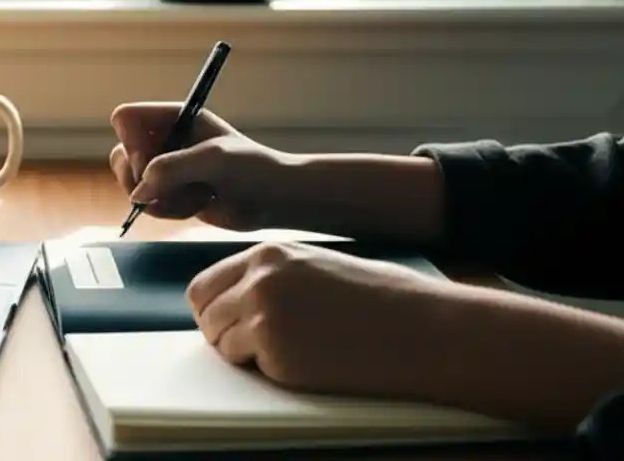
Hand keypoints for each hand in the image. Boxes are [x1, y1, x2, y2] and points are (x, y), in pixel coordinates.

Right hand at [109, 103, 446, 242]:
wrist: (274, 199)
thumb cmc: (252, 168)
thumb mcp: (213, 160)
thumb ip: (171, 169)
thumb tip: (139, 193)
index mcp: (174, 117)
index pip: (125, 118)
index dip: (131, 141)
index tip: (152, 161)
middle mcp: (165, 139)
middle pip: (121, 154)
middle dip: (141, 178)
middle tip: (170, 186)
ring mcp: (166, 168)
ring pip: (131, 184)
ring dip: (160, 198)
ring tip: (194, 196)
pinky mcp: (171, 193)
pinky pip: (149, 205)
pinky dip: (169, 210)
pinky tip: (198, 205)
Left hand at [186, 241, 450, 398]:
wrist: (420, 328)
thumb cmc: (379, 301)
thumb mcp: (314, 268)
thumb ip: (271, 277)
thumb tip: (233, 298)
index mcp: (268, 254)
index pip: (206, 284)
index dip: (213, 309)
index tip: (229, 323)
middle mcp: (259, 279)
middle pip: (204, 312)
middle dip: (220, 331)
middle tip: (251, 345)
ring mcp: (264, 314)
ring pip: (219, 342)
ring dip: (241, 353)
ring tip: (288, 350)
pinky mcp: (276, 350)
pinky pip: (246, 366)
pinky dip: (266, 369)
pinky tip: (304, 361)